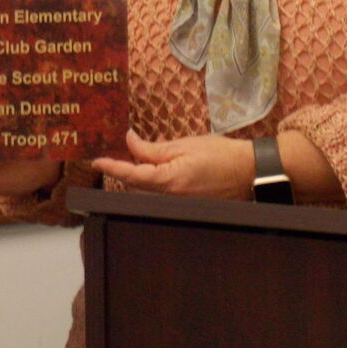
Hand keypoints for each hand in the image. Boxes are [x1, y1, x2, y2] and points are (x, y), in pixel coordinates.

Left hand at [92, 130, 254, 199]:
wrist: (250, 171)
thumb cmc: (220, 154)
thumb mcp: (183, 145)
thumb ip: (153, 148)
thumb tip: (130, 142)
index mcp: (169, 181)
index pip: (132, 175)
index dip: (112, 167)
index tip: (95, 161)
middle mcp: (172, 198)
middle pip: (139, 184)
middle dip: (126, 169)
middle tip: (114, 153)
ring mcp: (181, 205)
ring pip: (152, 189)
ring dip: (143, 174)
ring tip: (137, 155)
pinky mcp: (189, 205)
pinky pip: (165, 192)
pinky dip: (158, 179)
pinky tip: (160, 166)